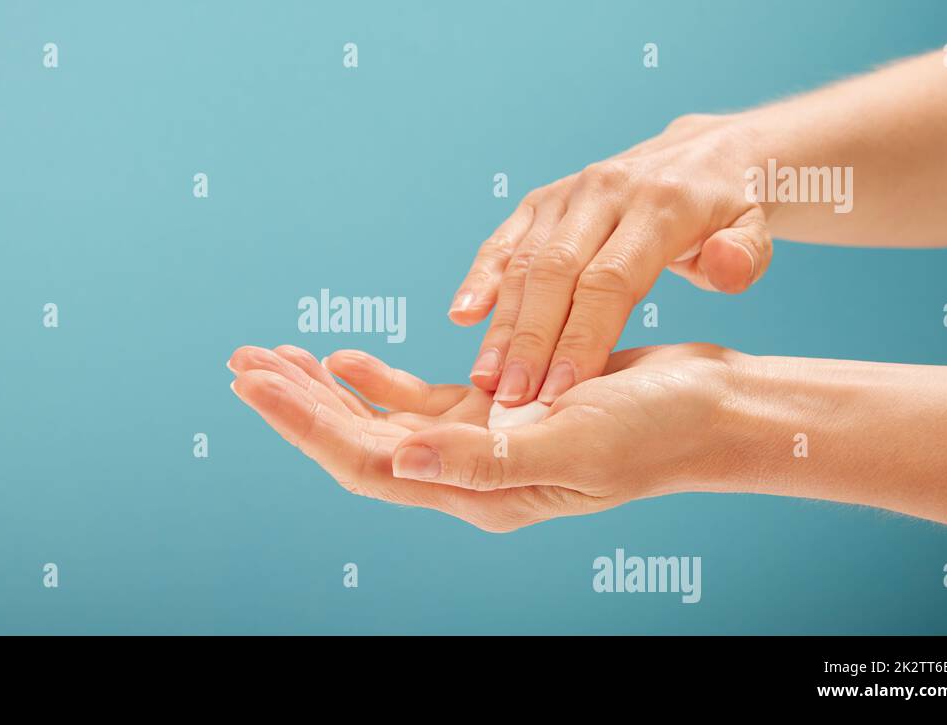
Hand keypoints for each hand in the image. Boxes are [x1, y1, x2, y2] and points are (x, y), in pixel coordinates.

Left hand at [228, 343, 739, 531]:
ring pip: (379, 421)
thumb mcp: (573, 444)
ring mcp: (475, 446)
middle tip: (240, 365)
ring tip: (271, 359)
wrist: (706, 411)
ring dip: (324, 390)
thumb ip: (485, 458)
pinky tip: (343, 357)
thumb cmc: (655, 430)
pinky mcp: (493, 414)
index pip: (365, 462)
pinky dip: (377, 379)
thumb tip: (397, 454)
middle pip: (358, 442)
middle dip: (296, 404)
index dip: (307, 424)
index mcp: (475, 492)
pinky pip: (418, 401)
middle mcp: (464, 476)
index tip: (255, 383)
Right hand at [450, 113, 771, 407]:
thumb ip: (745, 257)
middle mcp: (606, 192)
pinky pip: (504, 239)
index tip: (560, 393)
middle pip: (555, 273)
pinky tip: (462, 317)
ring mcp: (569, 192)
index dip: (581, 339)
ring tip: (485, 379)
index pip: (610, 281)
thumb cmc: (728, 213)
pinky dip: (479, 277)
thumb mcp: (757, 232)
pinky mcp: (543, 198)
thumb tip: (721, 268)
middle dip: (530, 340)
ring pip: (523, 261)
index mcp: (661, 206)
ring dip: (500, 323)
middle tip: (510, 398)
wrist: (704, 153)